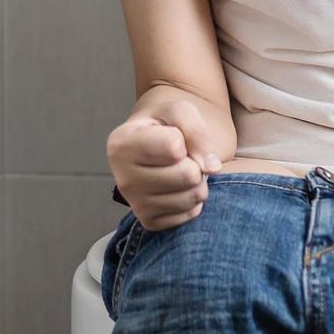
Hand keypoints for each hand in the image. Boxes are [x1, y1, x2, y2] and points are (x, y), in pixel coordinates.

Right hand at [106, 97, 222, 231]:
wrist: (157, 143)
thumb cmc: (166, 124)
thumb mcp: (179, 110)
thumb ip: (196, 130)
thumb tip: (211, 168)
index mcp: (121, 144)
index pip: (174, 147)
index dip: (183, 138)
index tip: (171, 135)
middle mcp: (122, 178)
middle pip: (187, 175)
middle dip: (195, 162)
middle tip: (181, 156)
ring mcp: (135, 205)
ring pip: (193, 197)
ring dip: (197, 181)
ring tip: (180, 169)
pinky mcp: (150, 222)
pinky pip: (191, 214)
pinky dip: (192, 199)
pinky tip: (177, 187)